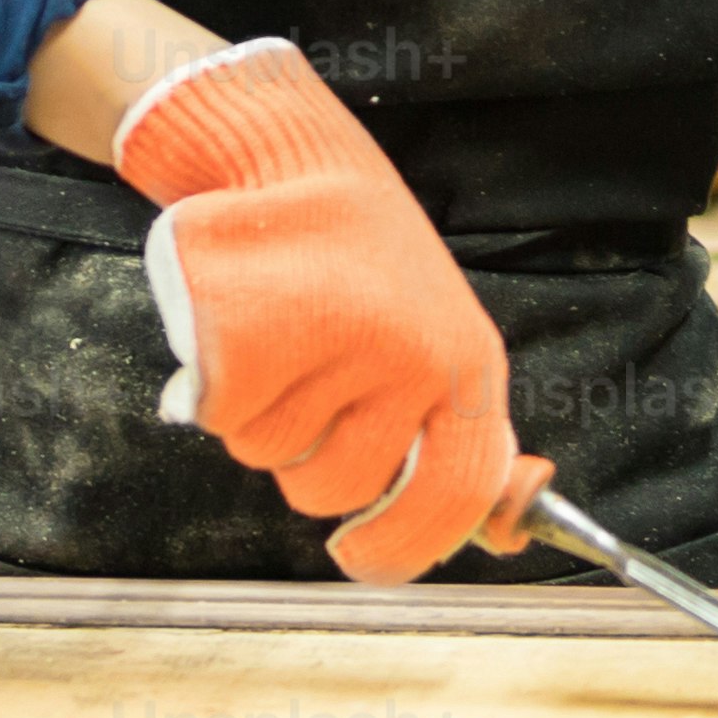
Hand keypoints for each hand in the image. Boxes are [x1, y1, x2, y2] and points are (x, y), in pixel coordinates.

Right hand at [114, 44, 541, 581]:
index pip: (456, 493)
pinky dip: (211, 386)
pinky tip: (236, 323)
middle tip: (305, 377)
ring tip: (279, 333)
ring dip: (259, 411)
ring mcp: (336, 345)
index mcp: (468, 363)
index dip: (405, 547)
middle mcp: (413, 356)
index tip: (359, 559)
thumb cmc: (364, 266)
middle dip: (305, 457)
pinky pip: (218, 418)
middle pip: (333, 490)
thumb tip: (506, 534)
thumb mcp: (438, 338)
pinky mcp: (255, 335)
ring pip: (267, 454)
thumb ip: (460, 435)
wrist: (288, 158)